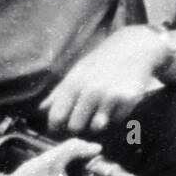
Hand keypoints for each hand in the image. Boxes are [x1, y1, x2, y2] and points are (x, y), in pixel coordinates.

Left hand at [40, 25, 167, 135]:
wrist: (134, 47)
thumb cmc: (101, 61)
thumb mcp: (77, 72)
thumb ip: (59, 92)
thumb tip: (41, 110)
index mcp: (74, 83)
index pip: (56, 116)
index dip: (55, 126)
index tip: (60, 128)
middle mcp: (91, 90)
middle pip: (75, 127)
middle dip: (79, 125)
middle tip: (84, 119)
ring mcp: (110, 95)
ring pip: (97, 127)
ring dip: (98, 122)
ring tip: (102, 110)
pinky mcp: (128, 99)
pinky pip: (117, 120)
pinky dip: (117, 114)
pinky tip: (118, 101)